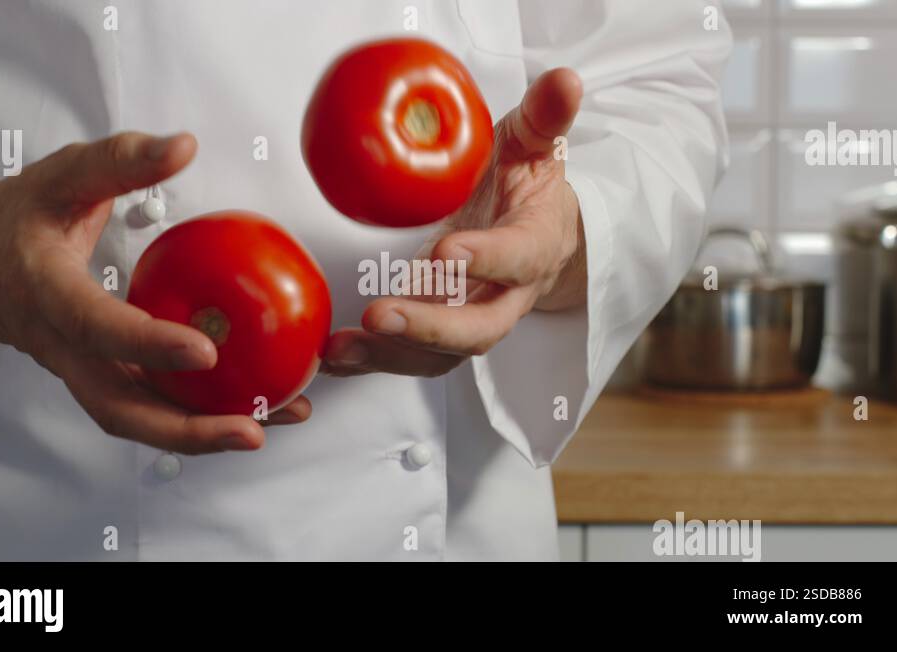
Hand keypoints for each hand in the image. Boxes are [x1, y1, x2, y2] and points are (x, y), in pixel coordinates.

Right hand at [0, 132, 309, 453]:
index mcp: (47, 296)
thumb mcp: (59, 176)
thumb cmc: (9, 220)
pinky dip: (194, 414)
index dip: (149, 345)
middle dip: (186, 430)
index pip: (97, 327)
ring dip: (201, 433)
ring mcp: (79, 369)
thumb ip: (118, 160)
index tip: (205, 352)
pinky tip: (247, 404)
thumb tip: (183, 146)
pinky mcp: (97, 374)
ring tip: (271, 422)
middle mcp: (63, 347)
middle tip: (252, 430)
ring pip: (136, 418)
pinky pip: (145, 404)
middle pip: (119, 408)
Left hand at [323, 68, 585, 376]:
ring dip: (390, 355)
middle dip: (431, 327)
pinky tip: (331, 355)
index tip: (446, 252)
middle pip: (479, 328)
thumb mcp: (535, 145)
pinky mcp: (440, 332)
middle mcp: (507, 295)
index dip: (487, 260)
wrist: (537, 235)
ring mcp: (472, 318)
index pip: (519, 257)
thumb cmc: (526, 186)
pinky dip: (371, 361)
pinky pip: (410, 357)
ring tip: (343, 347)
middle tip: (381, 315)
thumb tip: (564, 79)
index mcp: (534, 245)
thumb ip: (545, 117)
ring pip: (441, 355)